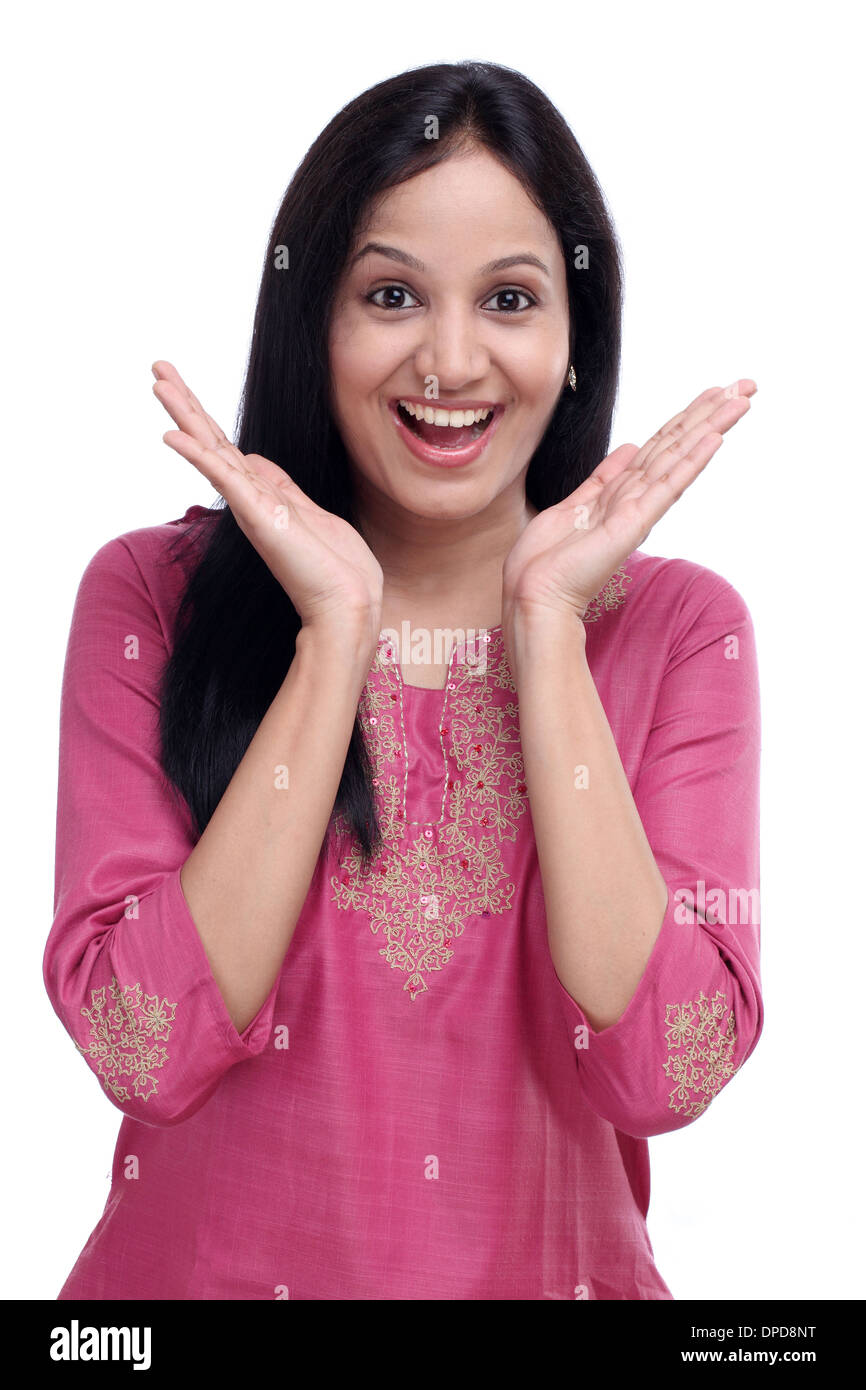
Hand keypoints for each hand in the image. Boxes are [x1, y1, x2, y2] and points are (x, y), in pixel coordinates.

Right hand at [152, 361, 383, 635]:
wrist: (347, 602)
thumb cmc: (337, 567)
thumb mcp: (308, 510)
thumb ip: (279, 484)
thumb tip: (256, 459)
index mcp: (262, 494)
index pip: (225, 447)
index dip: (203, 415)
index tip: (180, 386)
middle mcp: (249, 497)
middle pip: (210, 440)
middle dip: (184, 402)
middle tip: (156, 367)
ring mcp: (250, 505)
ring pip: (210, 449)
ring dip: (183, 415)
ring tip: (157, 381)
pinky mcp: (257, 515)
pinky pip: (222, 477)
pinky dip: (197, 454)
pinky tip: (172, 435)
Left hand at [502, 380, 756, 625]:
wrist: (535, 593)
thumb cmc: (546, 561)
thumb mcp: (574, 504)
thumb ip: (605, 477)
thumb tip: (631, 447)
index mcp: (622, 491)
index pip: (663, 444)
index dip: (689, 416)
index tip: (717, 391)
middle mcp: (636, 497)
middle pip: (679, 443)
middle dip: (712, 412)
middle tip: (748, 383)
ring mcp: (639, 509)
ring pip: (680, 456)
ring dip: (712, 426)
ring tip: (742, 398)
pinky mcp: (634, 523)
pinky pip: (668, 485)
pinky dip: (692, 461)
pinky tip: (715, 438)